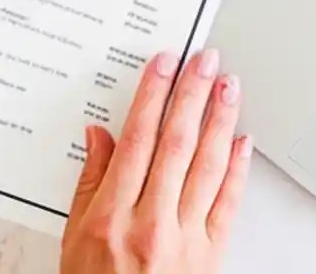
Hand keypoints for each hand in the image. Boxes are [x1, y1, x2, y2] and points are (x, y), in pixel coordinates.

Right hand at [62, 50, 251, 273]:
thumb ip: (89, 185)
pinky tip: (242, 141)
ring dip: (220, 121)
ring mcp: (185, 239)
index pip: (138, 139)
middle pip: (176, 144)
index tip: (164, 64)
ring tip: (228, 87)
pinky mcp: (211, 255)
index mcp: (111, 217)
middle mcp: (151, 223)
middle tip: (206, 60)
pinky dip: (236, 170)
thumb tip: (99, 136)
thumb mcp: (74, 242)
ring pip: (207, 167)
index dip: (153, 95)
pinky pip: (228, 204)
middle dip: (192, 95)